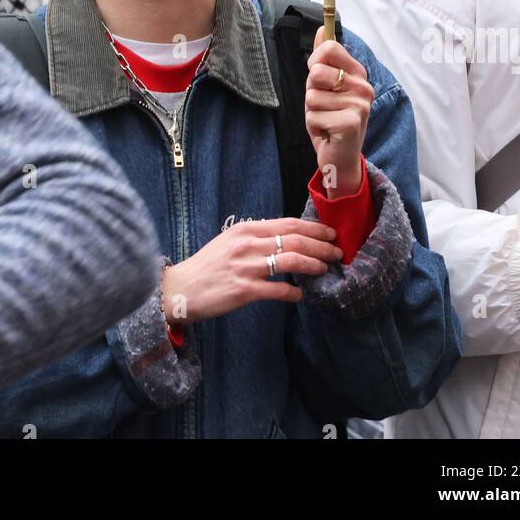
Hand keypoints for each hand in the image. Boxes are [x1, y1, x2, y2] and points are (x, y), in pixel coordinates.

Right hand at [161, 218, 341, 323]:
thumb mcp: (230, 242)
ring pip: (291, 262)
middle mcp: (248, 244)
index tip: (329, 233)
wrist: (182, 288)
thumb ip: (256, 238)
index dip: (313, 229)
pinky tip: (301, 295)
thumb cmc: (208, 265)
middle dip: (321, 246)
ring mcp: (247, 267)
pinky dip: (294, 293)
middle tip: (337, 252)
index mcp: (246, 229)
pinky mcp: (244, 290)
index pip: (288, 224)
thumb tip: (286, 240)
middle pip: (295, 241)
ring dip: (313, 265)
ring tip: (325, 269)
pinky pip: (278, 291)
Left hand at [305, 28, 374, 195]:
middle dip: (311, 92)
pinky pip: (313, 116)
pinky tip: (327, 134)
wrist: (340, 158)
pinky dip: (314, 128)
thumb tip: (323, 28)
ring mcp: (359, 104)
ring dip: (312, 112)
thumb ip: (324, 58)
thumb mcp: (325, 86)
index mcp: (358, 73)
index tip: (321, 81)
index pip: (329, 48)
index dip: (315, 62)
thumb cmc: (331, 118)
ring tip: (326, 121)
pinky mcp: (351, 123)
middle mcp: (363, 86)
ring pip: (311, 96)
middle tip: (324, 106)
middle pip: (316, 72)